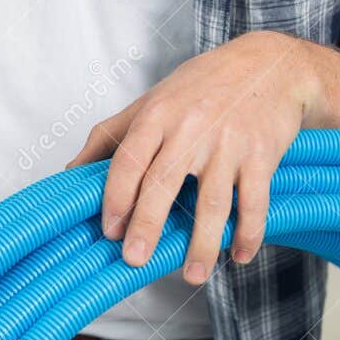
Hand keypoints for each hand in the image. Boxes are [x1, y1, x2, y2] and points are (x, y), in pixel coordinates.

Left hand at [66, 32, 321, 285]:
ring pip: (212, 202)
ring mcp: (228, 143)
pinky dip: (247, 233)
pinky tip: (238, 256)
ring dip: (202, 244)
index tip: (109, 230)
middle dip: (147, 225)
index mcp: (158, 115)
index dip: (116, 197)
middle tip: (135, 259)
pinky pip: (254, 201)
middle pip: (163, 183)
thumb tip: (70, 172)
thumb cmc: (203, 85)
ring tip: (191, 275)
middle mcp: (191, 128)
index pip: (128, 159)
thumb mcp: (151, 100)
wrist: (269, 65)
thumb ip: (109, 135)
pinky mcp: (261, 154)